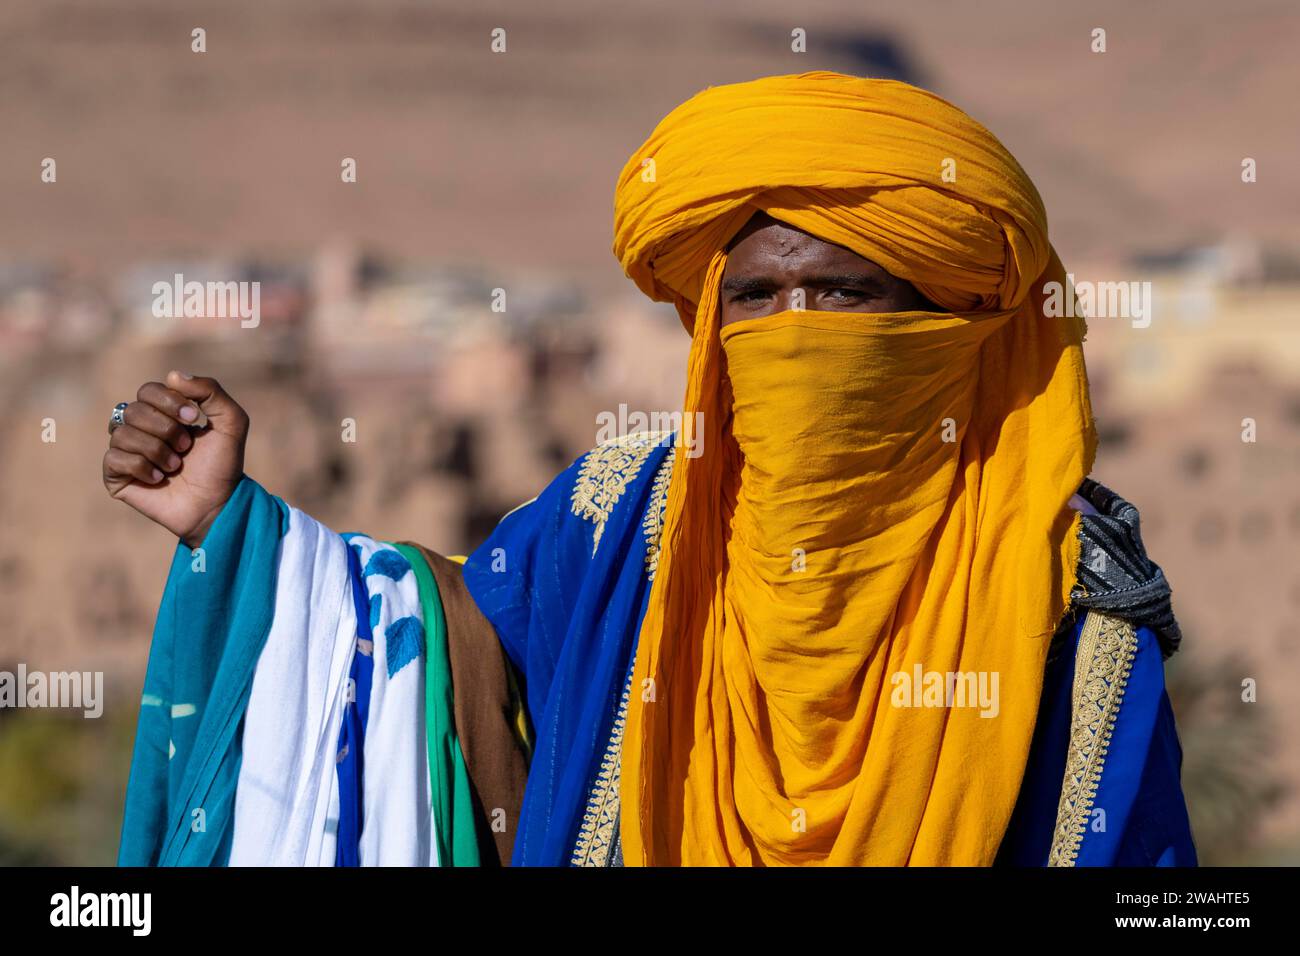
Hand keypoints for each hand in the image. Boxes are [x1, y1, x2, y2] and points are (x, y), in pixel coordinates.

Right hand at [102, 371, 249, 548]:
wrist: (217, 503)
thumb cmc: (222, 465)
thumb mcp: (231, 422)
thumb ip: (211, 390)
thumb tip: (172, 375)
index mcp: (162, 413)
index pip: (148, 390)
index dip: (170, 402)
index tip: (193, 419)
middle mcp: (140, 429)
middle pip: (134, 410)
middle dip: (166, 429)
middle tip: (185, 448)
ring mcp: (126, 452)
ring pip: (122, 433)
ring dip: (156, 450)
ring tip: (175, 466)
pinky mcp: (116, 476)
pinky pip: (114, 458)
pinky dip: (142, 467)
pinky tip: (159, 479)